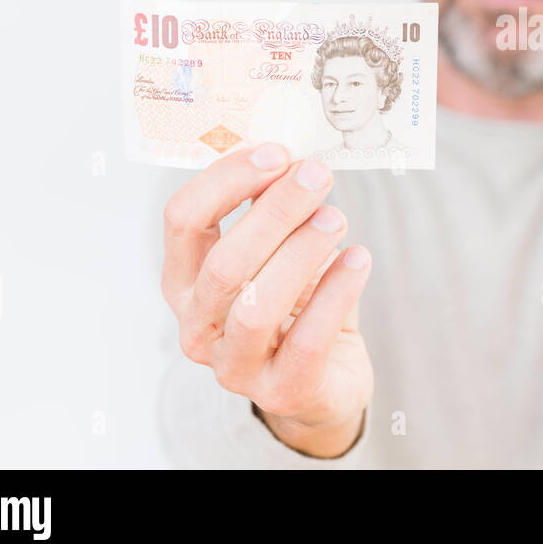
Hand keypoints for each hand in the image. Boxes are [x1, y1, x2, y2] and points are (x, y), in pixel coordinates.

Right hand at [161, 145, 372, 456]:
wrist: (323, 381)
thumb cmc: (295, 304)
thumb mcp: (274, 253)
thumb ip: (271, 210)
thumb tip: (293, 155)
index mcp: (184, 281)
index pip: (183, 221)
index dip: (227, 180)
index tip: (277, 153)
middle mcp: (197, 326)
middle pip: (224, 263)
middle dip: (274, 211)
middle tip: (317, 175)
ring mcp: (235, 366)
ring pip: (257, 306)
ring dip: (302, 252)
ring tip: (337, 218)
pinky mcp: (282, 390)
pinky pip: (307, 340)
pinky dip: (336, 292)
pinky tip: (358, 258)